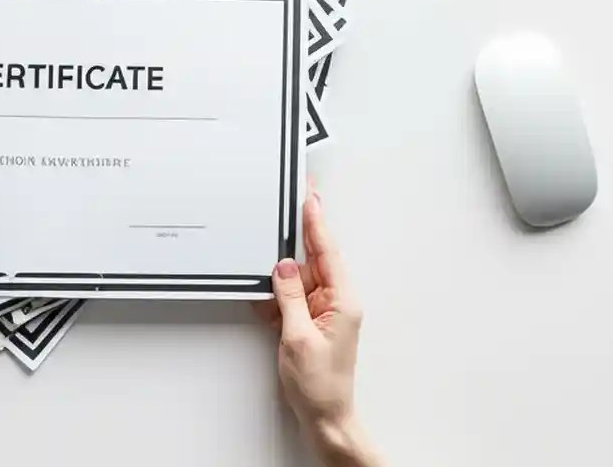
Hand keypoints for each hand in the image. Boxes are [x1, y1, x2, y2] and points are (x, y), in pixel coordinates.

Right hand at [256, 183, 381, 466]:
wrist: (325, 415)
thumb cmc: (320, 384)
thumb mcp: (297, 337)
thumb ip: (289, 298)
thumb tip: (283, 267)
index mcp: (343, 301)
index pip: (327, 253)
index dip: (317, 223)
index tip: (309, 197)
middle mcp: (337, 302)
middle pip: (316, 258)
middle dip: (305, 231)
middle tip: (299, 198)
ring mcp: (324, 311)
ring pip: (302, 276)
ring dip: (288, 264)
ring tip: (278, 244)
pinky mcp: (311, 321)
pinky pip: (294, 295)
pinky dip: (281, 289)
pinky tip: (270, 284)